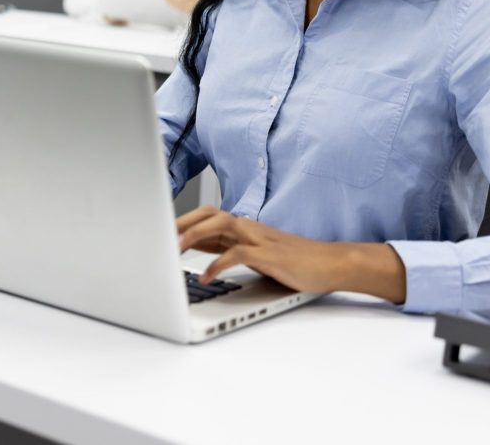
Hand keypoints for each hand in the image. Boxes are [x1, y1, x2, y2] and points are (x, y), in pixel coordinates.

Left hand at [176, 206, 406, 302]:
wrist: (331, 264)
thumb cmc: (294, 262)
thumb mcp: (255, 253)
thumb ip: (227, 248)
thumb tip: (195, 249)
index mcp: (244, 228)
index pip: (206, 217)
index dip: (181, 221)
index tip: (158, 231)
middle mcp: (249, 228)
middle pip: (209, 213)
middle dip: (183, 221)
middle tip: (158, 235)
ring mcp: (260, 238)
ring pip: (222, 225)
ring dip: (196, 235)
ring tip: (175, 249)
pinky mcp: (270, 255)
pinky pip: (238, 253)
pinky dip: (218, 263)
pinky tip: (205, 276)